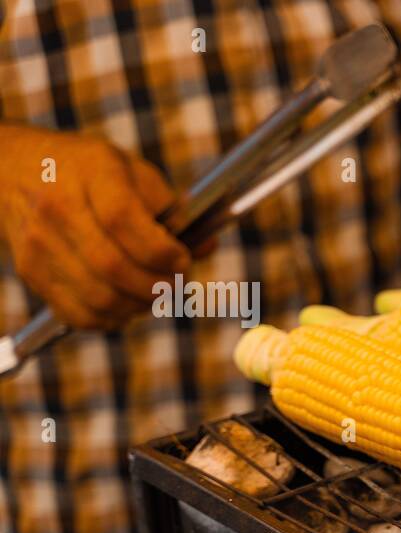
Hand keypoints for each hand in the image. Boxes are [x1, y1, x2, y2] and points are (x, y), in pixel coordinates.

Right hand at [0, 125, 189, 330]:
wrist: (12, 170)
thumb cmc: (86, 171)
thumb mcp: (132, 169)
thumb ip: (172, 208)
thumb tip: (206, 247)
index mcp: (91, 173)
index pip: (124, 220)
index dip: (162, 251)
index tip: (182, 259)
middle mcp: (58, 208)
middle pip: (113, 266)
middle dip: (158, 285)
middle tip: (176, 283)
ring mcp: (40, 244)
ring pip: (99, 298)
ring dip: (139, 305)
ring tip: (154, 293)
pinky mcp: (33, 273)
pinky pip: (79, 315)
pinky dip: (112, 319)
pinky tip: (126, 303)